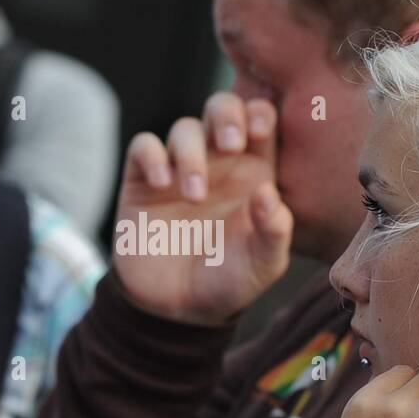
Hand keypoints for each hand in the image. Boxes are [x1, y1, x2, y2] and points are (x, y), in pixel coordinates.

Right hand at [113, 91, 293, 325]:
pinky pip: (143, 147)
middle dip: (226, 114)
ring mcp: (178, 169)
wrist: (178, 310)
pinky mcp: (143, 181)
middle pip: (221, 107)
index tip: (259, 134)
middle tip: (230, 145)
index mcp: (253, 173)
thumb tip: (268, 192)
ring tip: (194, 196)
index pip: (259, 120)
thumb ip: (275, 230)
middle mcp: (217, 163)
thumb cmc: (229, 283)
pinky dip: (152, 156)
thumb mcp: (264, 264)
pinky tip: (162, 184)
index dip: (259, 114)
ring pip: (183, 128)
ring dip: (190, 154)